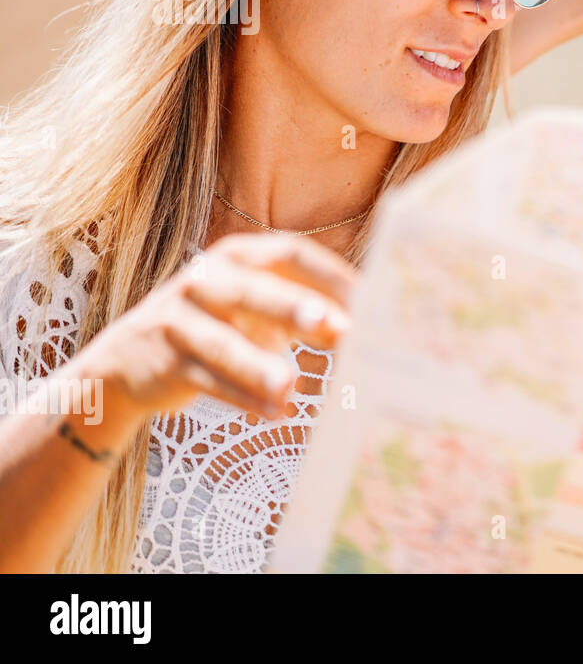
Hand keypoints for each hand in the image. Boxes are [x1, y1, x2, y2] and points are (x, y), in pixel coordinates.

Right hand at [87, 233, 354, 422]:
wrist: (126, 359)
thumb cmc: (219, 325)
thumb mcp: (257, 305)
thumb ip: (306, 307)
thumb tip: (373, 326)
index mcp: (239, 256)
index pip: (290, 252)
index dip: (330, 275)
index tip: (370, 301)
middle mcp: (206, 280)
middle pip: (253, 289)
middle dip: (293, 308)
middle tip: (334, 327)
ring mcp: (179, 320)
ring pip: (223, 344)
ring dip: (259, 367)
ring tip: (292, 386)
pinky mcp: (163, 362)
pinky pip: (208, 382)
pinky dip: (244, 399)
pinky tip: (278, 413)